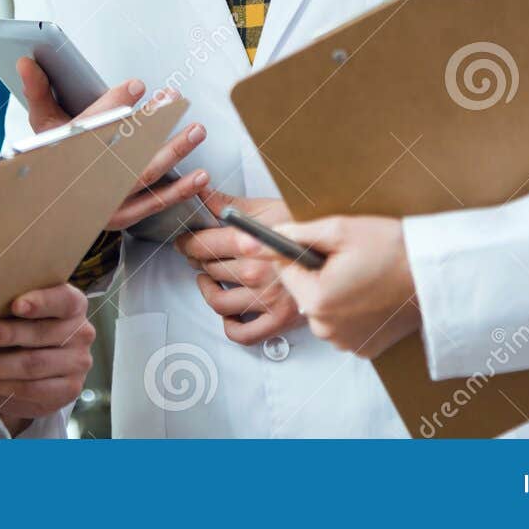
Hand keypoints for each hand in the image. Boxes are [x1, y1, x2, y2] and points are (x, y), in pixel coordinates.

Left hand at [0, 283, 96, 433]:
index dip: (40, 302)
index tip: (16, 305)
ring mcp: (77, 364)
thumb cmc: (24, 330)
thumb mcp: (22, 314)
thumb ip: (9, 307)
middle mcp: (81, 332)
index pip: (63, 299)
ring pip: (32, 365)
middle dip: (7, 335)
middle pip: (41, 334)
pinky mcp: (68, 391)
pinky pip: (29, 390)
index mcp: (73, 304)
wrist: (38, 373)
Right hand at [17, 57, 208, 230]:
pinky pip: (154, 204)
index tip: (138, 85)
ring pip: (144, 175)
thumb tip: (25, 60)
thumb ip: (37, 90)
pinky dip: (179, 191)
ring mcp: (103, 203)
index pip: (88, 126)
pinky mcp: (120, 217)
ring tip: (196, 130)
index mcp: (62, 154)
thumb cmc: (47, 159)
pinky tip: (200, 175)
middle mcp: (84, 181)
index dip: (113, 103)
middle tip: (174, 99)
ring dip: (174, 151)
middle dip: (154, 123)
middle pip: (124, 150)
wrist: (42, 207)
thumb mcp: (41, 124)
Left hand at [175, 192, 301, 343]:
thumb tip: (200, 194)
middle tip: (200, 255)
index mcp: (250, 244)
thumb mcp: (268, 209)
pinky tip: (229, 311)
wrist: (343, 252)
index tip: (185, 241)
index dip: (187, 242)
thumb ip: (229, 204)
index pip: (201, 245)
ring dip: (208, 290)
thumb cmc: (307, 229)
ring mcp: (266, 300)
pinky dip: (229, 325)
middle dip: (199, 261)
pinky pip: (243, 334)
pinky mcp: (278, 320)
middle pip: (208, 270)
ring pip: (218, 302)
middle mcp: (255, 274)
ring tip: (208, 280)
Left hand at [238, 216, 420, 359]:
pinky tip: (372, 294)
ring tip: (364, 275)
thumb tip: (266, 237)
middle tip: (349, 258)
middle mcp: (326, 329)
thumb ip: (298, 233)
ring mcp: (345, 342)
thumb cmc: (392, 250)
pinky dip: (351, 310)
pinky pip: (343, 324)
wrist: (436, 276)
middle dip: (317, 273)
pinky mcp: (364, 348)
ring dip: (334, 292)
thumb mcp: (340, 229)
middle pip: (304, 291)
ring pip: (323, 308)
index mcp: (316, 301)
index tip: (322, 245)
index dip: (300, 251)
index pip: (285, 270)